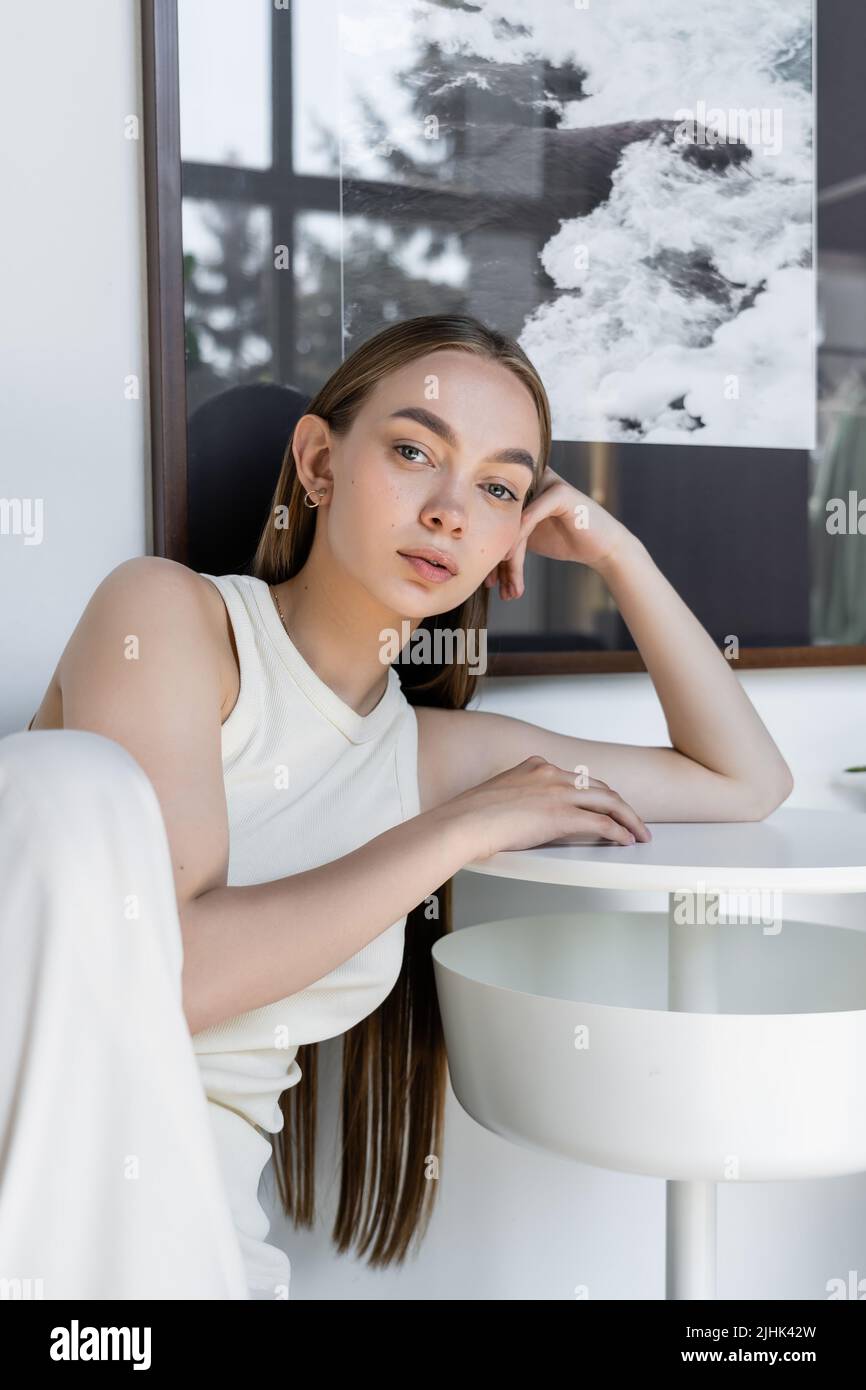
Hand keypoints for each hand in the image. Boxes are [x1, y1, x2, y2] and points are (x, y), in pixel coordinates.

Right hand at [450, 755, 651, 859]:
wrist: (461, 823)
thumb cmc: (470, 816)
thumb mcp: (497, 796)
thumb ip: (518, 799)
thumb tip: (523, 816)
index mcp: (535, 766)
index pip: (576, 778)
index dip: (594, 794)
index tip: (603, 805)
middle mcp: (550, 774)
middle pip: (598, 787)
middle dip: (619, 805)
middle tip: (631, 819)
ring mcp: (558, 793)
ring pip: (608, 801)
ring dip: (628, 818)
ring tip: (638, 831)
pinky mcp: (561, 816)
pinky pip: (602, 823)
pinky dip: (619, 831)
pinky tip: (625, 840)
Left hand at [483, 464, 635, 600]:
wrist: (602, 546)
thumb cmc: (565, 540)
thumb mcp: (528, 539)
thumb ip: (505, 537)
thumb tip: (472, 553)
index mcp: (521, 489)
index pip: (494, 519)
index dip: (487, 549)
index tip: (486, 580)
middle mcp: (531, 481)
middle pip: (501, 521)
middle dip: (495, 557)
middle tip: (490, 585)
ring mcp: (546, 483)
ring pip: (514, 522)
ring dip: (508, 557)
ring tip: (506, 585)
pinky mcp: (559, 492)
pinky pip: (530, 516)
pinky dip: (519, 538)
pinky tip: (510, 558)